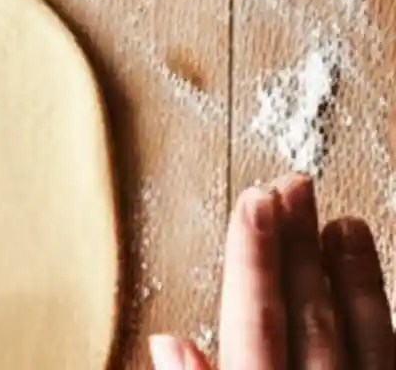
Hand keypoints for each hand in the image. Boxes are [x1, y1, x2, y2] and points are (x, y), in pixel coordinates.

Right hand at [150, 173, 393, 368]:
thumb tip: (167, 343)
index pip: (253, 320)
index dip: (253, 259)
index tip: (253, 203)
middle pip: (307, 314)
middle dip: (296, 245)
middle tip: (291, 187)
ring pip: (359, 331)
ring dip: (348, 273)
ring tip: (342, 221)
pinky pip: (387, 353)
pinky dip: (374, 309)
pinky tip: (367, 282)